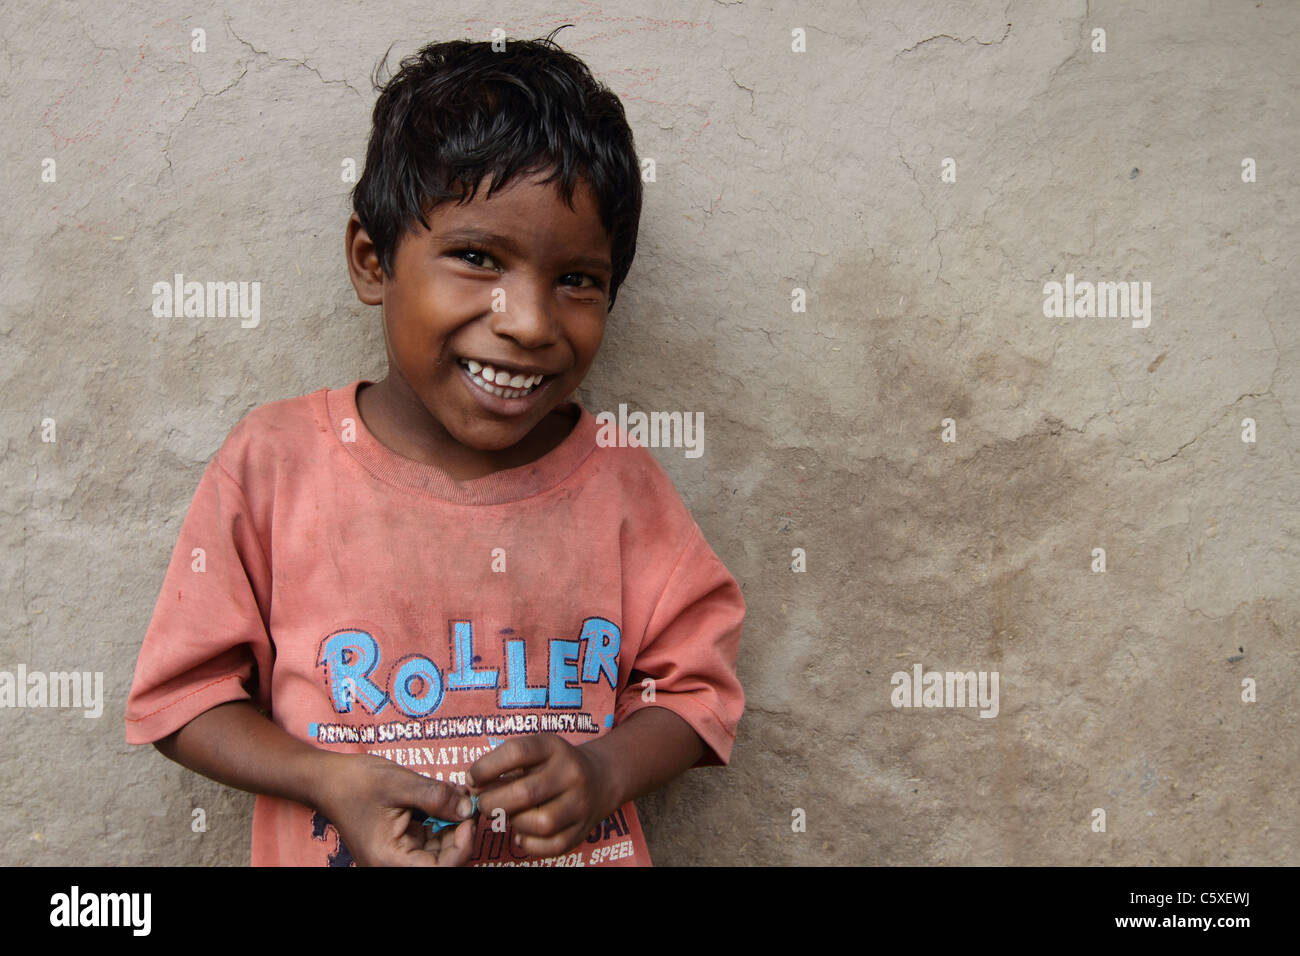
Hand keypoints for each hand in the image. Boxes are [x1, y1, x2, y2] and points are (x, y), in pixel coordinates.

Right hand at [315, 753, 476, 866]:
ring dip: (453, 826)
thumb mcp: (400, 783)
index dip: (463, 847)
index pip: (440, 869)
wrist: (329, 780)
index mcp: (389, 859)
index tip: (469, 819)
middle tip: (469, 804)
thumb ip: (436, 797)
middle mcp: (393, 864)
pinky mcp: (402, 843)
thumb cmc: (357, 782)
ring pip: (440, 851)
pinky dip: (443, 821)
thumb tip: (468, 809)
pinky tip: (447, 799)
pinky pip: (431, 840)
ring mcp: (398, 856)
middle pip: (442, 863)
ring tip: (457, 796)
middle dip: (460, 834)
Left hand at [468, 734, 618, 857]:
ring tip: (508, 817)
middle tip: (484, 805)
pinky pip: (552, 846)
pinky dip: (530, 844)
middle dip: (494, 802)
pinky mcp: (583, 829)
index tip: (472, 778)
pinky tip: (522, 834)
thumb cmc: (554, 765)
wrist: (601, 777)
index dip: (486, 767)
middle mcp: (571, 773)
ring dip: (515, 823)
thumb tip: (475, 788)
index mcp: (553, 747)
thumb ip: (505, 766)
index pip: (516, 752)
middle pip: (526, 793)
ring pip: (541, 823)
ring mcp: (580, 802)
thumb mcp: (535, 752)